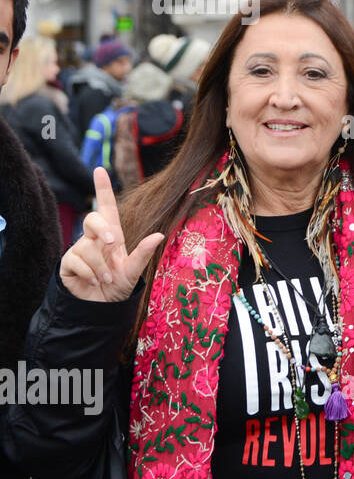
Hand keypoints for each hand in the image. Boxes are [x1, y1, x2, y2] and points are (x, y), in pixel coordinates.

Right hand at [59, 168, 164, 302]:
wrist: (101, 308)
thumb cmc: (118, 287)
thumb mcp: (134, 271)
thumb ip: (143, 253)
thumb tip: (159, 235)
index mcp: (112, 235)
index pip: (106, 207)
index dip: (102, 189)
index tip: (99, 170)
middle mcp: (95, 239)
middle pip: (93, 219)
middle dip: (103, 230)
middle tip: (114, 243)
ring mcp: (79, 249)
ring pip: (88, 247)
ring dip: (101, 266)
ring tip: (107, 278)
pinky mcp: (68, 263)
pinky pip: (76, 260)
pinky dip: (89, 273)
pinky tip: (93, 281)